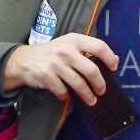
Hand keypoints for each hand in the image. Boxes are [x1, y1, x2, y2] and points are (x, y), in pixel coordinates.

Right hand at [2, 33, 116, 104]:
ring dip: (87, 95)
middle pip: (91, 70)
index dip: (109, 58)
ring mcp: (55, 63)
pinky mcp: (46, 76)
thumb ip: (89, 50)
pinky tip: (67, 95)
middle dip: (99, 84)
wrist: (24, 59)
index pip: (99, 46)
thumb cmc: (53, 52)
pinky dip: (66, 96)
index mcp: (74, 39)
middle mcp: (66, 50)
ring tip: (91, 100)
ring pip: (78, 83)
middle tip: (101, 90)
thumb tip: (115, 59)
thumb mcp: (70, 45)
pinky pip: (62, 91)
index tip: (113, 68)